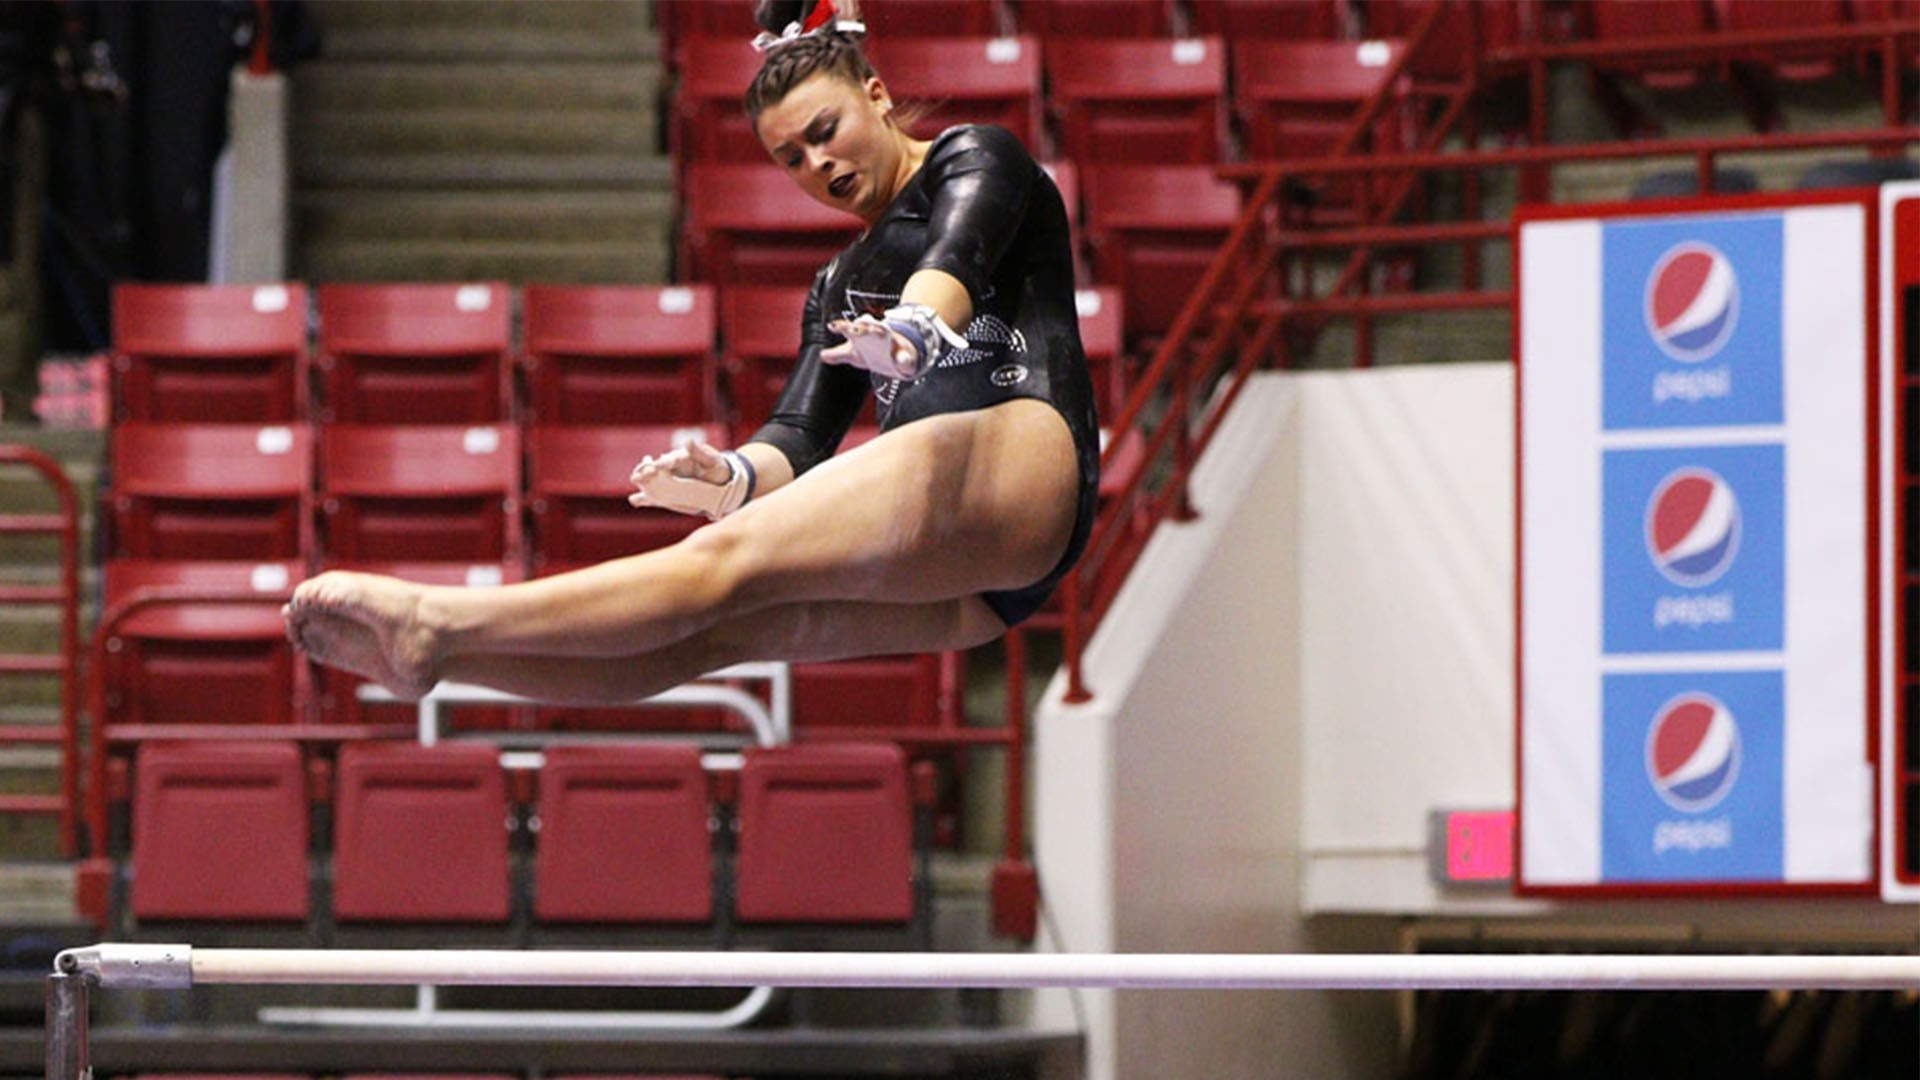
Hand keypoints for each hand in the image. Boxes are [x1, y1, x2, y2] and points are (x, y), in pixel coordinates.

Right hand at [629, 441, 750, 519]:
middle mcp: (669, 468)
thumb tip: (688, 441)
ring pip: (649, 480)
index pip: (668, 460)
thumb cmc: (716, 468)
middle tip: (642, 474)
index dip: (663, 463)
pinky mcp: (667, 493)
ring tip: (635, 483)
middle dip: (646, 470)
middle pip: (653, 468)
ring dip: (641, 481)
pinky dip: (644, 498)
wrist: (721, 483)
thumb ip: (699, 453)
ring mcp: (667, 481)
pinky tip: (634, 501)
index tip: (659, 465)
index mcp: (679, 458)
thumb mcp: (711, 460)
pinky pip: (653, 495)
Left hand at [824, 314, 922, 380]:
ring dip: (884, 332)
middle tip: (856, 327)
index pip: (850, 328)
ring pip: (888, 335)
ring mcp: (892, 343)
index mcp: (863, 335)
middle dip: (864, 326)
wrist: (897, 354)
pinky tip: (902, 360)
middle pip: (869, 327)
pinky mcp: (905, 355)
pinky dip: (904, 358)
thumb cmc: (872, 350)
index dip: (841, 327)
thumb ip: (837, 355)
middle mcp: (877, 334)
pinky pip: (905, 357)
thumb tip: (822, 356)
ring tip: (882, 330)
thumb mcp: (853, 354)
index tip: (832, 326)